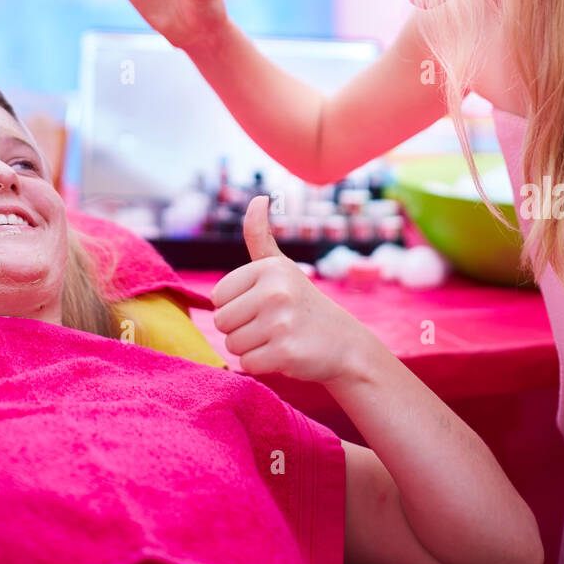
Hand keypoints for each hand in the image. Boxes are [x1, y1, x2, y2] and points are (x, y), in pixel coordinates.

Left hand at [210, 196, 366, 383]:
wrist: (345, 344)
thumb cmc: (303, 304)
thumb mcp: (281, 267)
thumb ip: (260, 235)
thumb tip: (257, 198)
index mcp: (269, 267)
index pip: (218, 296)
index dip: (236, 306)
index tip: (262, 306)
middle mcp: (275, 290)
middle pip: (221, 322)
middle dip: (240, 330)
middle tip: (270, 326)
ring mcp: (281, 322)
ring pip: (232, 345)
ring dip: (250, 348)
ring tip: (277, 339)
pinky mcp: (285, 352)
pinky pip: (247, 364)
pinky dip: (261, 365)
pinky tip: (283, 355)